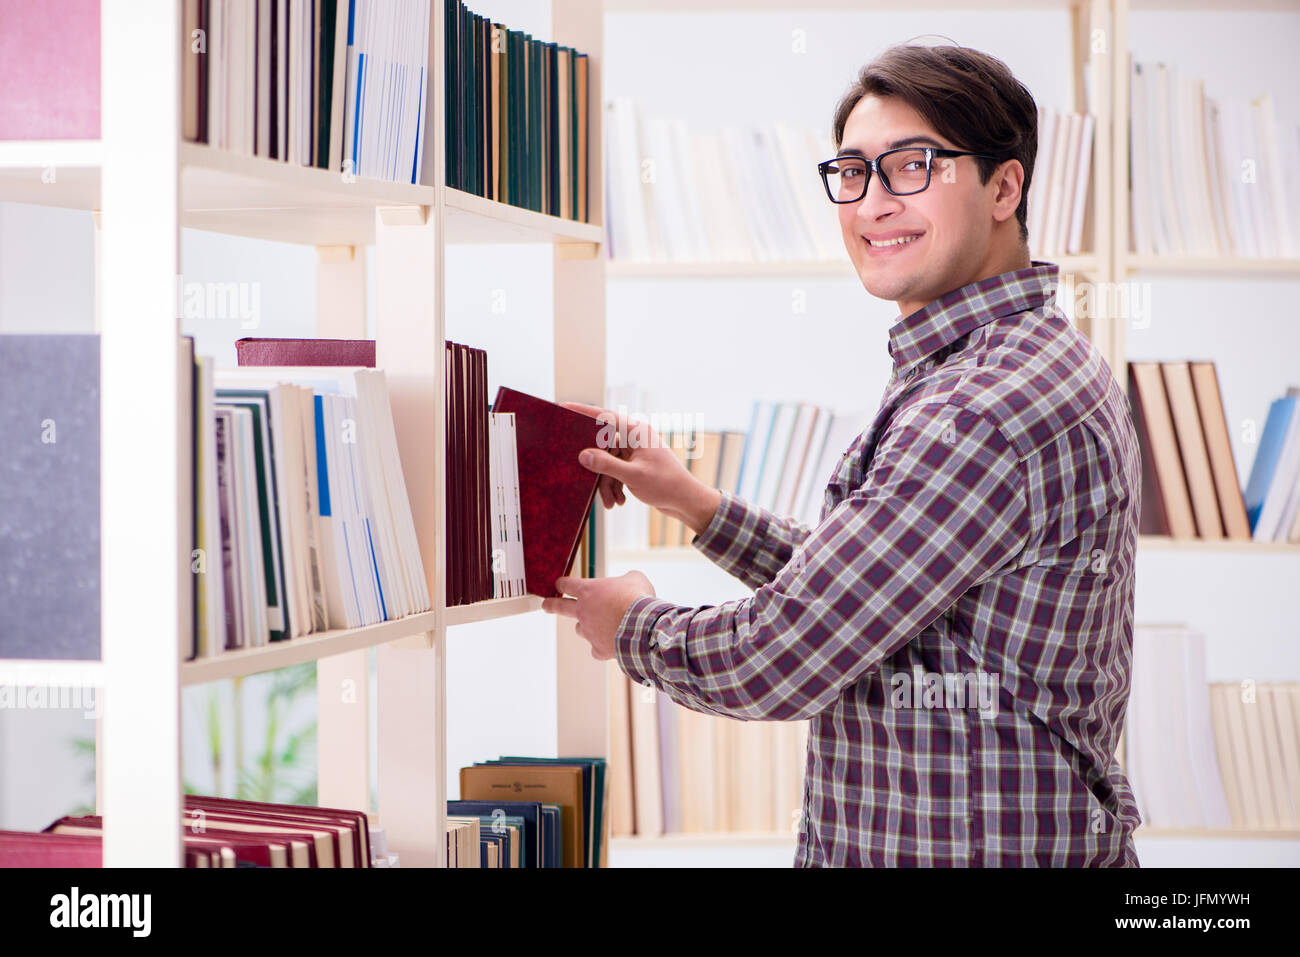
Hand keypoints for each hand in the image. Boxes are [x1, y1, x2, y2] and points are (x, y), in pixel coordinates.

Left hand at [541, 571, 656, 659]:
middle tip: (545, 605)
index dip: (562, 583)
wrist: (643, 626)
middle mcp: (583, 611)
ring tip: (602, 625)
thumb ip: (626, 580)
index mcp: (589, 591)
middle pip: (560, 607)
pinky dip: (602, 645)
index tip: (559, 584)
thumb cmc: (638, 599)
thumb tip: (629, 583)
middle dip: (551, 605)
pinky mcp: (598, 649)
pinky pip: (596, 648)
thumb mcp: (635, 579)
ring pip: (581, 629)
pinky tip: (613, 643)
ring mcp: (589, 631)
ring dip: (587, 626)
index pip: (568, 584)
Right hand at [560, 401, 721, 535]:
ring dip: (607, 483)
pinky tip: (618, 501)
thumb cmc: (666, 485)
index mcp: (636, 431)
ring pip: (607, 462)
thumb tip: (583, 456)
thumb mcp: (633, 476)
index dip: (582, 411)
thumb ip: (606, 465)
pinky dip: (614, 486)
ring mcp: (634, 451)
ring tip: (612, 502)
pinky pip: (615, 470)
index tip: (563, 406)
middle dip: (598, 470)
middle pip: (602, 447)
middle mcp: (635, 437)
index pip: (604, 416)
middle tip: (591, 487)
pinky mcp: (634, 464)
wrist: (686, 501)